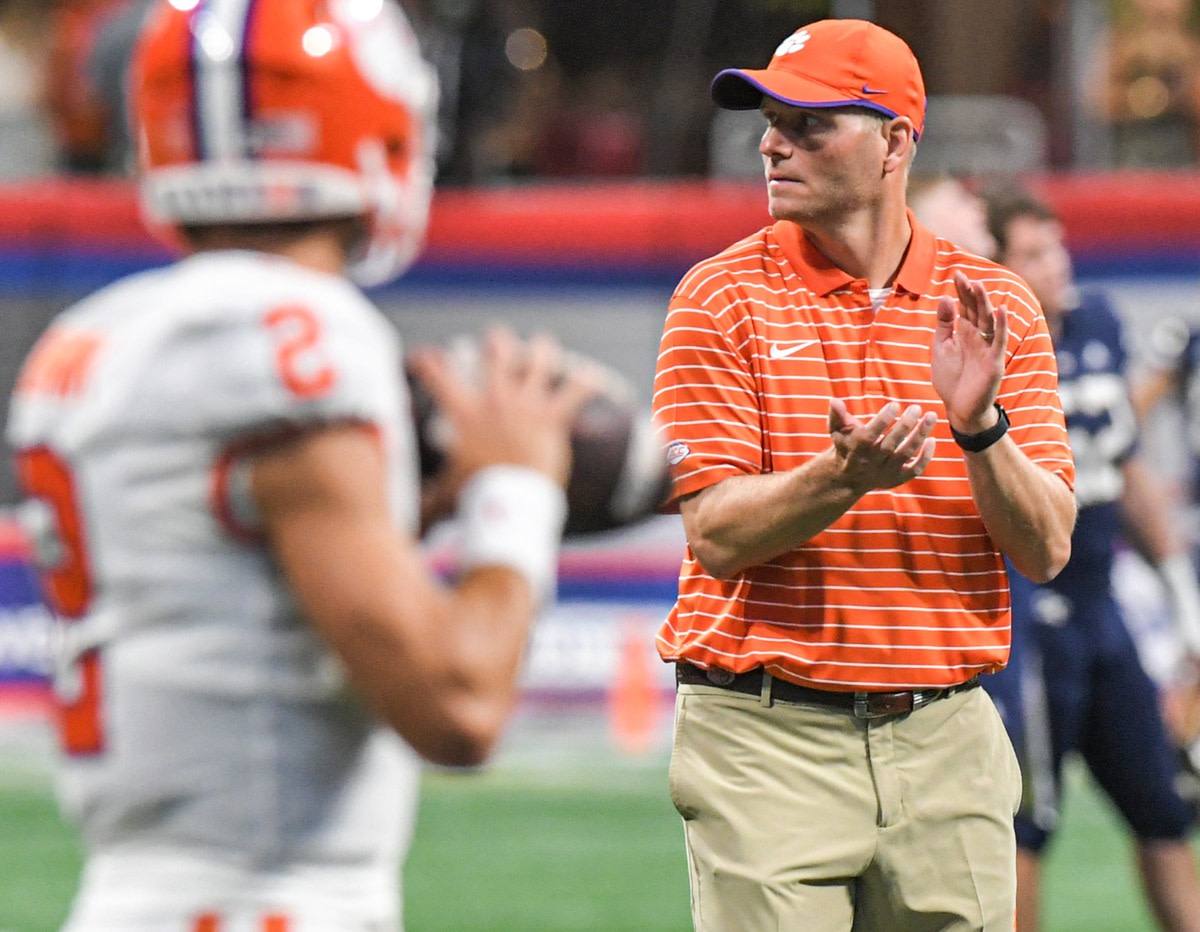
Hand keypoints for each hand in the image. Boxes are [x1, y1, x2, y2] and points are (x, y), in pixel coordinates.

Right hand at [406, 328, 597, 489]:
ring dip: (542, 349)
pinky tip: (591, 376)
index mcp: (464, 413)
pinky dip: (586, 381)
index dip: (427, 360)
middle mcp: (495, 400)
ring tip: (543, 346)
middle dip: (498, 341)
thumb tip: (408, 517)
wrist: (508, 504)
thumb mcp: (447, 487)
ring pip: (539, 359)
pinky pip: (575, 390)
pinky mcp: (551, 418)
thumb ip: (430, 493)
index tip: (423, 357)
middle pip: (496, 350)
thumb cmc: (475, 495)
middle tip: (497, 342)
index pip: (437, 374)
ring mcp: (525, 405)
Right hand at [828, 398, 936, 493]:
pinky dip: (926, 456)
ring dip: (920, 435)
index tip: (894, 405)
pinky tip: (933, 439)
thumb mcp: (836, 430)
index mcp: (856, 449)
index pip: (870, 435)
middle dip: (905, 425)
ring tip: (931, 416)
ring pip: (906, 454)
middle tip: (916, 407)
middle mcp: (872, 462)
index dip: (882, 420)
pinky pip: (915, 469)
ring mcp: (886, 471)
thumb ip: (837, 415)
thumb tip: (835, 401)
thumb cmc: (845, 445)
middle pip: (891, 445)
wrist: (848, 476)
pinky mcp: (898, 478)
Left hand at [931, 271, 1007, 433]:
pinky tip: (1002, 310)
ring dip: (985, 303)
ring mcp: (988, 348)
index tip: (956, 273)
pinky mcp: (995, 362)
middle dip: (970, 293)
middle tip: (963, 276)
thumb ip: (944, 324)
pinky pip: (1000, 341)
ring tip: (979, 286)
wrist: (959, 408)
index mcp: (965, 332)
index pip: (965, 306)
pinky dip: (1002, 325)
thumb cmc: (951, 379)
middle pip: (976, 310)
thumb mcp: (941, 348)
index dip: (961, 291)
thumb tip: (945, 298)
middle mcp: (978, 336)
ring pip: (988, 321)